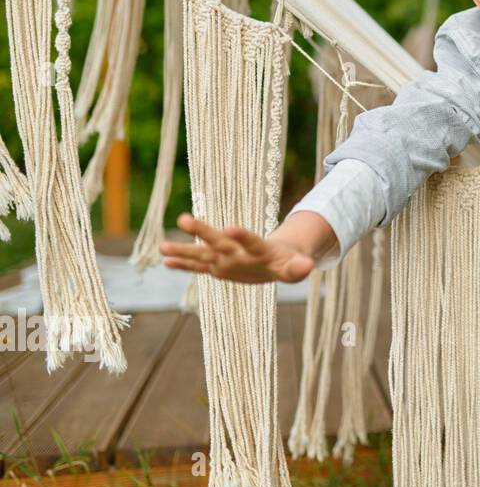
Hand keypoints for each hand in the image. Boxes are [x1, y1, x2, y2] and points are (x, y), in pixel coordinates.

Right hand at [159, 212, 315, 282]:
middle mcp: (238, 250)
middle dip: (203, 230)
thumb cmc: (287, 262)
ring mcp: (226, 258)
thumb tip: (309, 266)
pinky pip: (199, 267)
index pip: (250, 240)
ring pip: (203, 252)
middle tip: (184, 218)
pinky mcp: (219, 267)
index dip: (242, 234)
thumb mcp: (295, 268)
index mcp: (259, 249)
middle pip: (220, 240)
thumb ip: (298, 267)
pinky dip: (184, 265)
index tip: (228, 227)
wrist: (276, 259)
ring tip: (162, 246)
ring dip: (184, 250)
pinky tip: (165, 261)